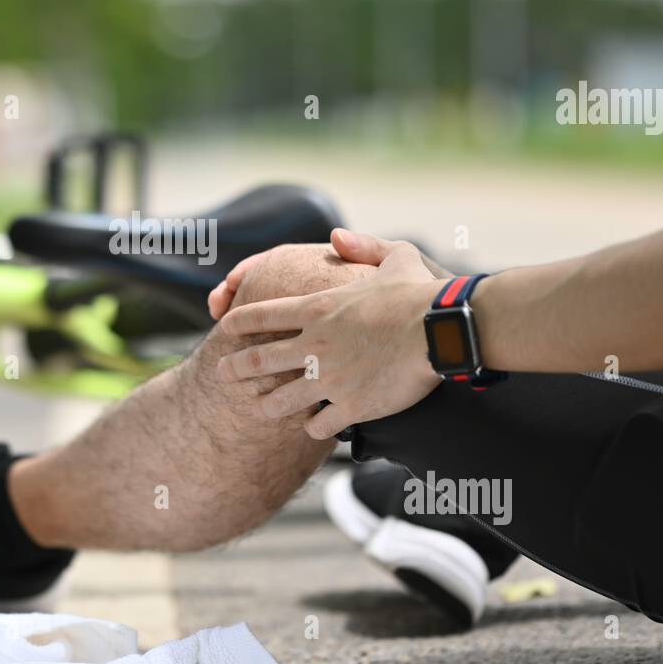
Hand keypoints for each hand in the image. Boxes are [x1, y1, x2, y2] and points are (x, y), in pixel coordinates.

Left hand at [216, 240, 444, 438]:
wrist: (442, 330)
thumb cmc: (423, 292)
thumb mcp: (396, 253)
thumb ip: (363, 245)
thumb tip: (336, 237)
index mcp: (318, 309)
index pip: (262, 315)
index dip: (238, 321)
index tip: (225, 326)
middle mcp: (315, 344)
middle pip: (260, 360)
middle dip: (235, 367)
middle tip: (221, 373)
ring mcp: (329, 378)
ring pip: (281, 400)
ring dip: (267, 405)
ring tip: (258, 410)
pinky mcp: (351, 405)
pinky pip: (319, 424)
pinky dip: (313, 426)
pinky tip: (313, 426)